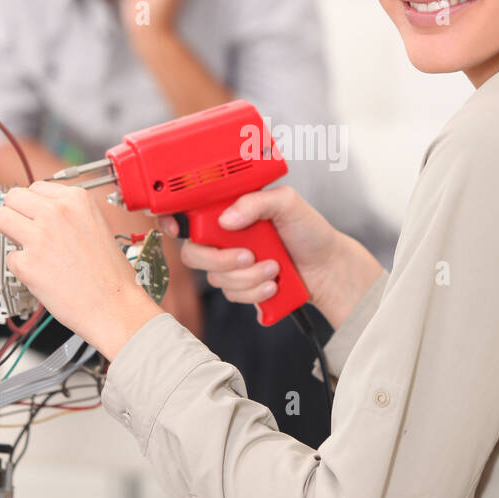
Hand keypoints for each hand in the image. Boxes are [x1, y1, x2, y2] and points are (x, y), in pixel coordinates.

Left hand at [0, 181, 160, 360]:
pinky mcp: (27, 263)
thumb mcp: (96, 225)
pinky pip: (8, 256)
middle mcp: (56, 212)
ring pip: (0, 219)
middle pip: (12, 197)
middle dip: (15, 213)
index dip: (33, 204)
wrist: (115, 305)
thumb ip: (68, 213)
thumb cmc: (111, 273)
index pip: (35, 187)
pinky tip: (40, 273)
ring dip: (8, 233)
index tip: (34, 215)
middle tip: (23, 229)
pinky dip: (19, 266)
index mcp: (76, 199)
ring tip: (26, 248)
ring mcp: (39, 236)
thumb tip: (40, 209)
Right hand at [158, 185, 384, 330]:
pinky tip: (273, 283)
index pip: (188, 213)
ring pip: (215, 278)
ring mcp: (231, 265)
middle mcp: (225, 238)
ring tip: (274, 267)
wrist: (328, 267)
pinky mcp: (241, 288)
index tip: (175, 227)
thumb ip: (258, 201)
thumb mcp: (288, 203)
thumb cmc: (309, 231)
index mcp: (229, 211)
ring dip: (247, 277)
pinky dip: (254, 292)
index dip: (171, 220)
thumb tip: (228, 218)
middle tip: (248, 255)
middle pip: (193, 254)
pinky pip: (232, 296)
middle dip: (220, 260)